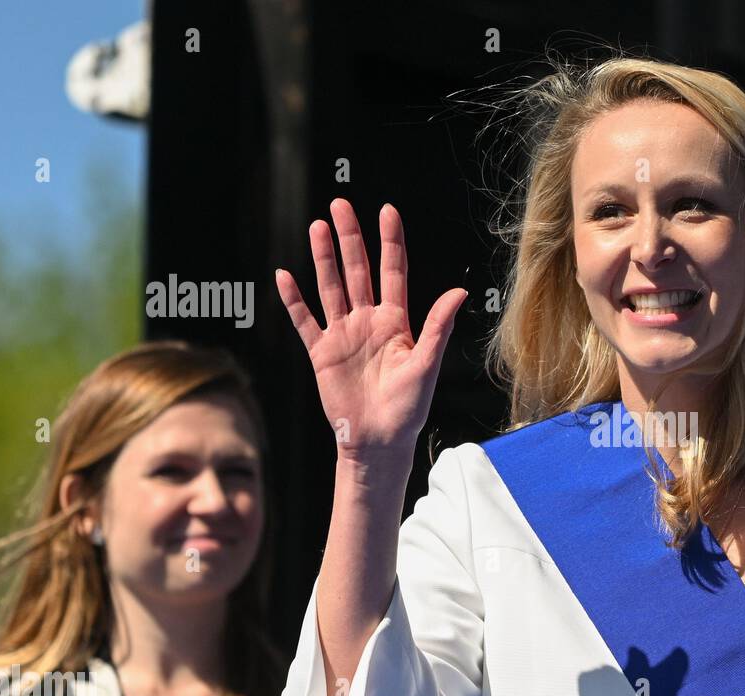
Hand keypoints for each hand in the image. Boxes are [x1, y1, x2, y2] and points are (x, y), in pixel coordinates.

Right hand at [275, 199, 467, 463]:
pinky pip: (305, 320)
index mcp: (396, 322)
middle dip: (350, 238)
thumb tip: (459, 293)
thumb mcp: (426, 365)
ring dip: (323, 258)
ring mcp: (343, 335)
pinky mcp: (322, 353)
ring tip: (317, 226)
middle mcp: (368, 322)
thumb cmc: (409, 408)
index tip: (386, 211)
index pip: (392, 272)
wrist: (380, 440)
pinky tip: (284, 276)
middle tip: (340, 205)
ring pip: (331, 287)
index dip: (389, 242)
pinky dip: (294, 300)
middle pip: (357, 271)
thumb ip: (437, 327)